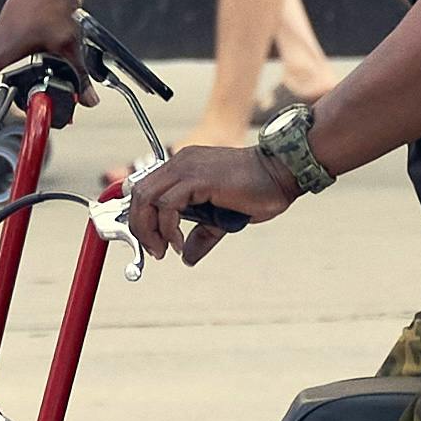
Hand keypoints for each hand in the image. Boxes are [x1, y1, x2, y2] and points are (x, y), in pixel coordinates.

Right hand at [0, 0, 94, 101]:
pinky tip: (53, 39)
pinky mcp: (12, 34)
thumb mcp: (66, 44)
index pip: (18, 95)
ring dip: (49, 65)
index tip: (60, 98)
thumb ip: (79, 76)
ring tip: (58, 46)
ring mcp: (2, 43)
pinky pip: (30, 54)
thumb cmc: (47, 3)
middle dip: (49, 79)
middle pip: (26, 83)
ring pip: (31, 68)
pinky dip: (45, 52)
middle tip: (64, 65)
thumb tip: (89, 99)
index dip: (43, 97)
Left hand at [126, 143, 292, 265]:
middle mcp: (180, 163)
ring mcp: (187, 168)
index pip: (144, 188)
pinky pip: (167, 205)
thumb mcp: (221, 216)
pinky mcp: (197, 179)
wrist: (281, 172)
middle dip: (139, 227)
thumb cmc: (258, 189)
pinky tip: (178, 242)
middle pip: (138, 194)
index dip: (139, 217)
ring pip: (146, 198)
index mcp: (183, 166)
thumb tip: (187, 257)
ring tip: (162, 250)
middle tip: (154, 250)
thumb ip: (202, 234)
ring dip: (148, 229)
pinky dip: (166, 227)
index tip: (150, 242)